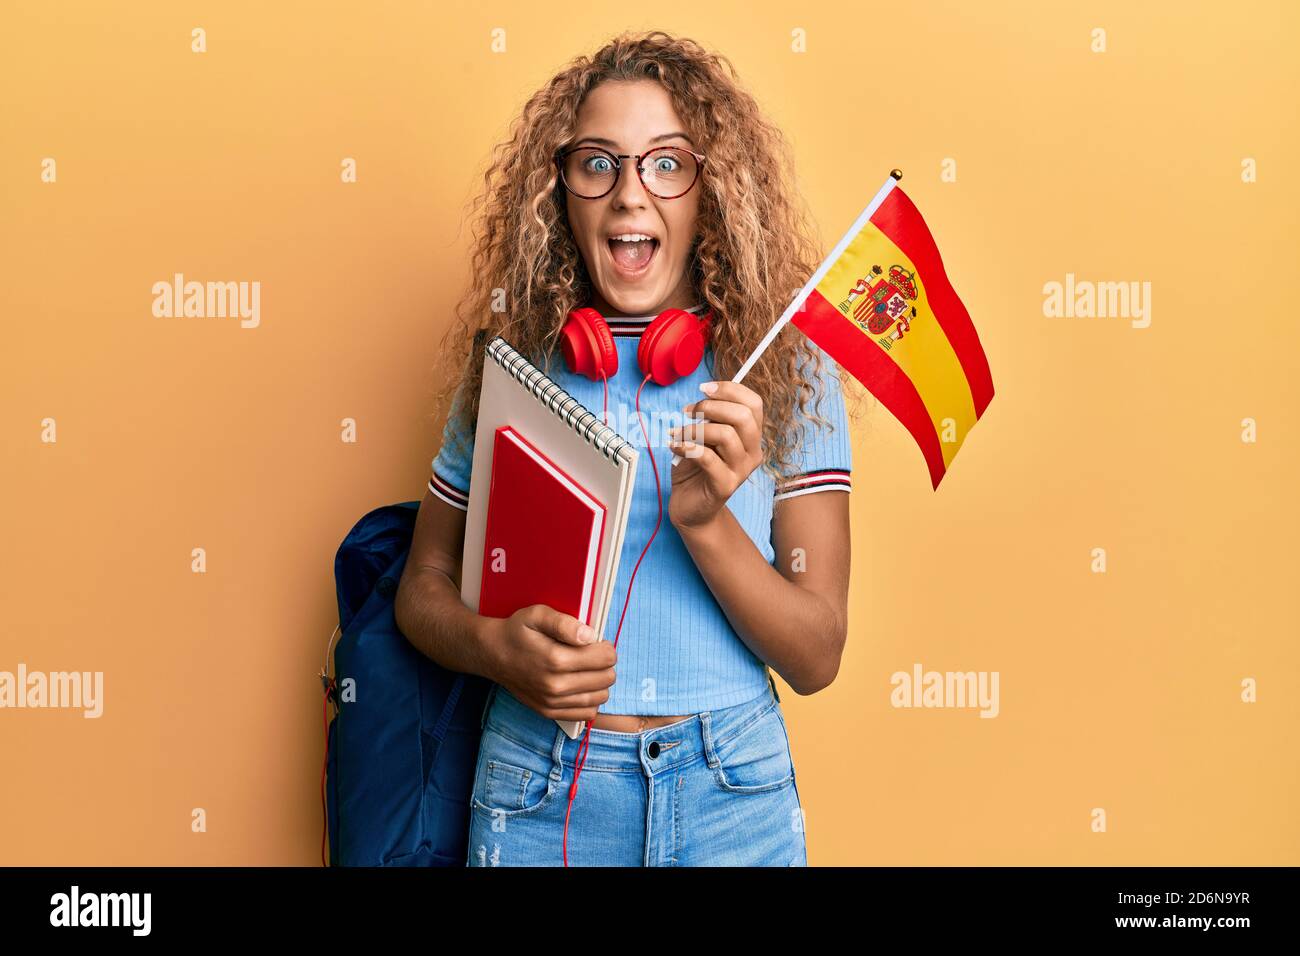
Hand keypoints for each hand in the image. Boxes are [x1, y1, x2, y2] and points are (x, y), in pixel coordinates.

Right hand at [486, 604, 616, 721]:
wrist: (492, 654)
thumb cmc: (517, 631)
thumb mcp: (537, 615)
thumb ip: (565, 623)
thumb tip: (589, 636)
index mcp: (556, 659)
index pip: (605, 658)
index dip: (606, 647)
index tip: (597, 642)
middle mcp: (555, 685)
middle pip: (607, 678)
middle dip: (605, 664)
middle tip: (593, 654)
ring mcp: (552, 702)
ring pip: (600, 697)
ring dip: (600, 682)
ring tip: (588, 668)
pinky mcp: (549, 712)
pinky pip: (587, 713)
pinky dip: (590, 699)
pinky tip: (581, 685)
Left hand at [667, 380, 764, 530]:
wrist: (690, 507)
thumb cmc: (695, 469)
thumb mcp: (703, 437)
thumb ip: (709, 419)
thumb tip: (703, 400)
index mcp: (751, 437)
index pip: (754, 404)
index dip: (730, 390)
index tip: (704, 389)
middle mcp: (752, 453)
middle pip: (744, 417)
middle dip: (711, 407)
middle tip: (688, 412)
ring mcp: (741, 471)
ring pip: (726, 435)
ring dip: (695, 429)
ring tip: (677, 433)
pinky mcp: (725, 486)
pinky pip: (708, 458)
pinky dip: (687, 447)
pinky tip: (674, 446)